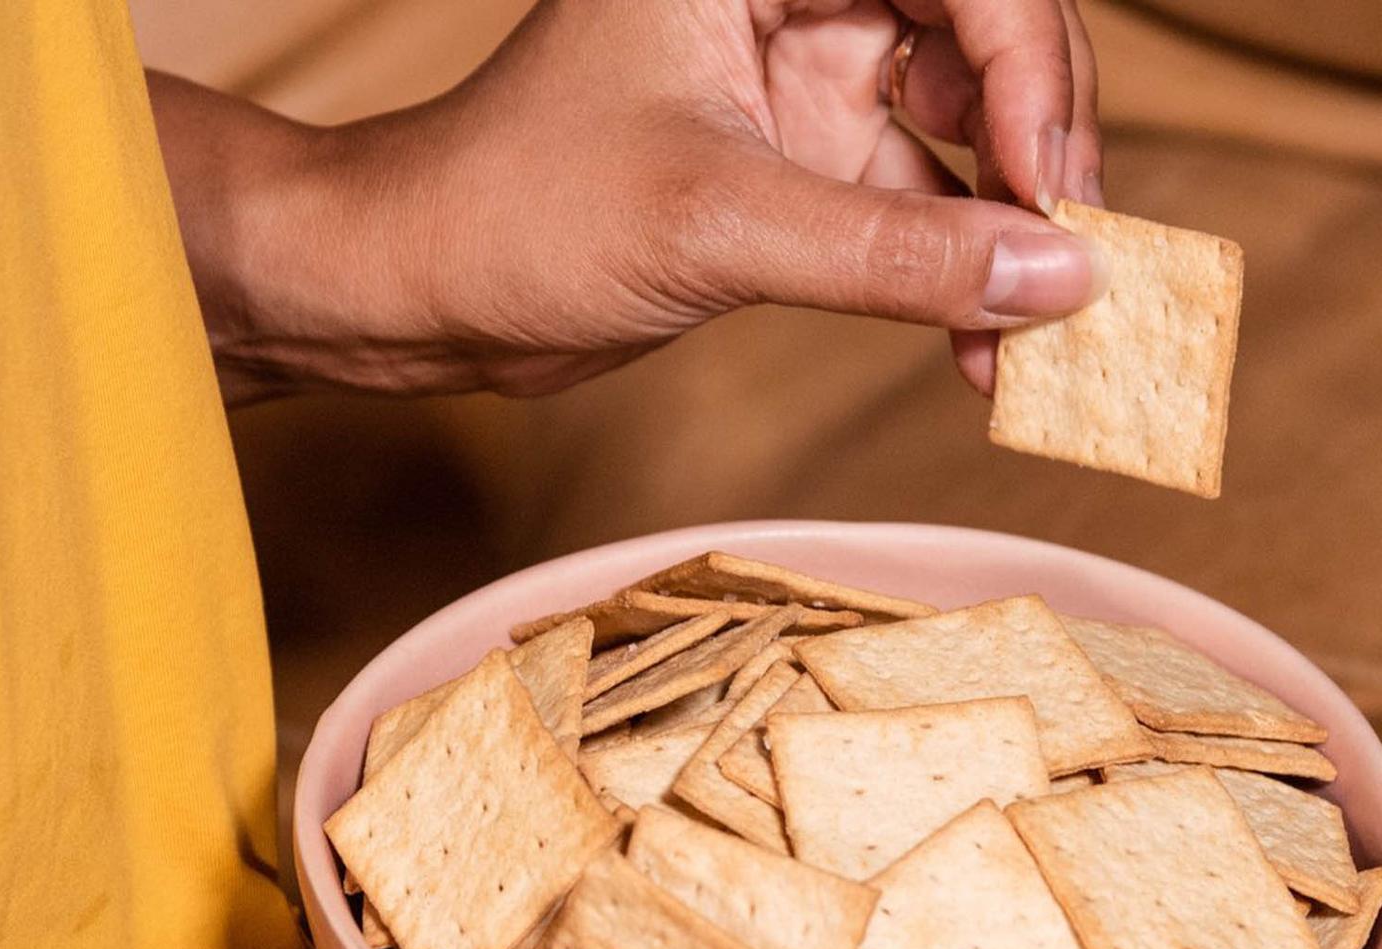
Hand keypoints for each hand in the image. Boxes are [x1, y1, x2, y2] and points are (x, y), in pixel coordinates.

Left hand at [199, 0, 1106, 400]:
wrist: (434, 292)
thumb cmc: (525, 210)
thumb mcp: (719, 224)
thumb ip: (894, 256)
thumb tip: (1055, 279)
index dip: (1031, 71)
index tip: (1055, 194)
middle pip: (982, 45)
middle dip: (1034, 159)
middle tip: (1069, 269)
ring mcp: (801, 88)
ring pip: (953, 141)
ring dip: (1000, 238)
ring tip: (1032, 335)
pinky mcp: (792, 174)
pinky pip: (907, 218)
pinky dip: (948, 281)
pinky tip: (979, 348)